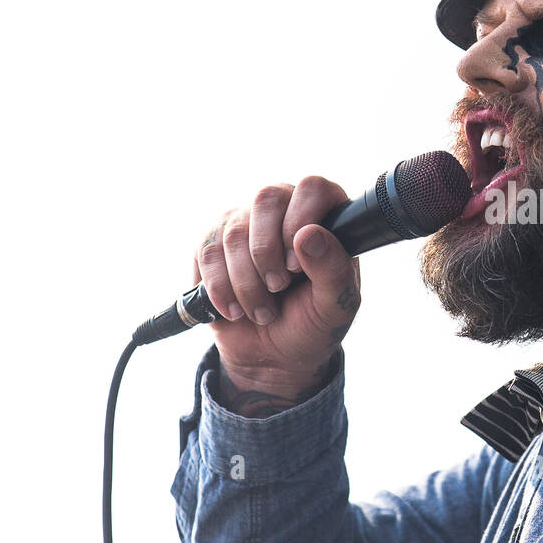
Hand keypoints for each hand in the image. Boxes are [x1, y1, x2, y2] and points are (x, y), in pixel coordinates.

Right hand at [193, 176, 360, 414]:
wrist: (273, 355)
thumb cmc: (312, 322)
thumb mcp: (335, 305)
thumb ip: (333, 270)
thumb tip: (310, 235)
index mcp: (325, 216)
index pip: (314, 188)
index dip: (301, 219)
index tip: (297, 265)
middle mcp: (285, 208)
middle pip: (267, 199)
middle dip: (268, 253)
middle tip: (279, 288)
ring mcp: (246, 221)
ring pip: (234, 232)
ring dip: (247, 282)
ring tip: (263, 311)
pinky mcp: (213, 242)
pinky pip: (207, 252)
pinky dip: (221, 288)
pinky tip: (235, 310)